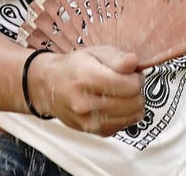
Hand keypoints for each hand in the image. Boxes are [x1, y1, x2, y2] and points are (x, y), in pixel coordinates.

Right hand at [27, 45, 144, 135]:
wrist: (49, 87)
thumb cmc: (74, 67)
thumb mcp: (94, 52)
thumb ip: (116, 57)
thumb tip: (134, 62)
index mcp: (86, 78)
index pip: (130, 85)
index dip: (136, 77)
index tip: (130, 72)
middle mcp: (86, 104)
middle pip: (134, 102)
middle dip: (136, 90)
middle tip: (126, 81)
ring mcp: (90, 122)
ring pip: (133, 116)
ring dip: (133, 103)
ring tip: (120, 92)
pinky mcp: (95, 132)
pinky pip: (125, 125)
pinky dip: (125, 114)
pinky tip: (114, 103)